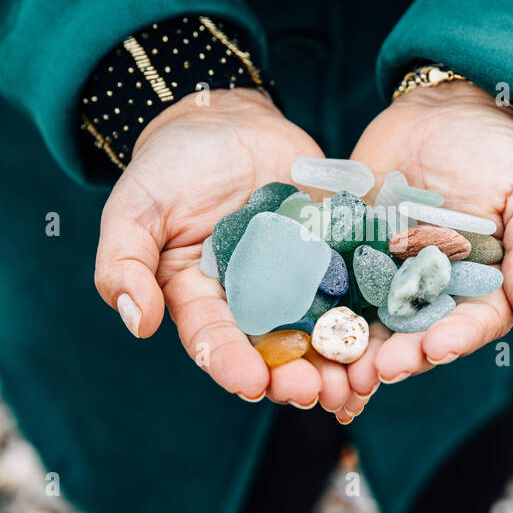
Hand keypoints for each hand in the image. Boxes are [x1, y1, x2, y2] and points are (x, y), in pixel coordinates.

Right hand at [93, 89, 382, 417]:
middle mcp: (250, 301)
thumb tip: (137, 323)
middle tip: (314, 393)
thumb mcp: (133, 207)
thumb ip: (124, 262)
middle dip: (293, 377)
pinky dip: (370, 318)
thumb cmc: (170, 164)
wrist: (226, 120)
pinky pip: (354, 291)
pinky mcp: (332, 257)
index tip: (250, 384)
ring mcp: (295, 281)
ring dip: (337, 361)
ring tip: (356, 384)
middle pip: (272, 350)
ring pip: (319, 331)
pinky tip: (388, 340)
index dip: (230, 364)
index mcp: (199, 298)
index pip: (213, 340)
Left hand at [349, 80, 512, 382]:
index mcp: (487, 287)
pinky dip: (325, 310)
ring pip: (375, 322)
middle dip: (400, 356)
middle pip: (419, 334)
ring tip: (342, 370)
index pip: (473, 323)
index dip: (455, 339)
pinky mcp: (356, 253)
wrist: (449, 106)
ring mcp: (394, 274)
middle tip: (378, 371)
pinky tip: (308, 330)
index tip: (435, 349)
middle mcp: (438, 291)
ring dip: (359, 348)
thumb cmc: (503, 151)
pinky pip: (338, 286)